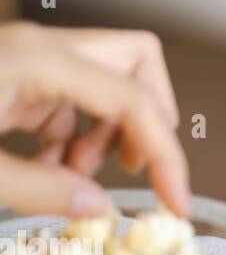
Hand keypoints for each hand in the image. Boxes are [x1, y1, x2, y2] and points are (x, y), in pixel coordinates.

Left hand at [0, 22, 189, 216]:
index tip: (177, 202)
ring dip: (109, 132)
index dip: (165, 153)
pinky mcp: (19, 74)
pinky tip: (48, 166)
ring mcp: (32, 58)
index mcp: (36, 59)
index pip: (132, 97)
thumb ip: (37, 190)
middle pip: (137, 61)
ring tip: (73, 174)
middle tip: (128, 167)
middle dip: (148, 118)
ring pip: (110, 79)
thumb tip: (98, 207)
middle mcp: (42, 47)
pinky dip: (77, 135)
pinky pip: (76, 96)